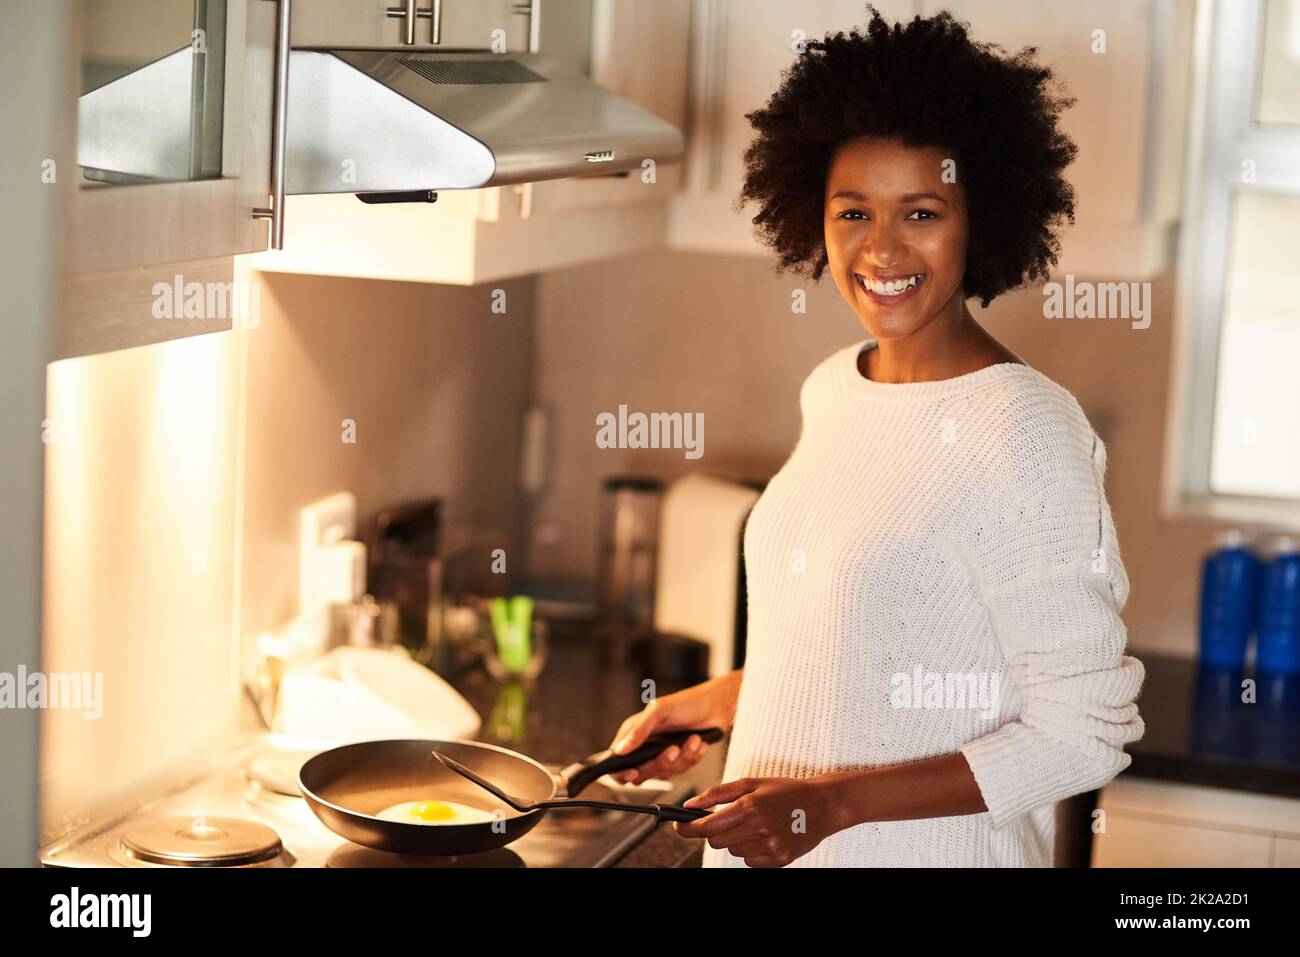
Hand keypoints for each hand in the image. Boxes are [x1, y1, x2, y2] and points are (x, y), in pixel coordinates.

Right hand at [607, 676, 737, 783]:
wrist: (716, 706)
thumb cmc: (686, 702)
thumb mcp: (659, 711)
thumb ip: (638, 730)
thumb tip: (619, 750)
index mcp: (634, 733)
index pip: (617, 761)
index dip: (621, 772)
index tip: (633, 771)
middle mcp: (646, 747)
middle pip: (642, 774)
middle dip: (661, 763)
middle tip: (672, 748)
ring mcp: (662, 755)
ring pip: (665, 774)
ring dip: (681, 758)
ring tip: (691, 739)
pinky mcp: (679, 761)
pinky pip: (682, 771)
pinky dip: (692, 757)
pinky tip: (697, 743)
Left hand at [673, 776, 844, 867]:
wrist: (823, 805)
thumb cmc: (786, 791)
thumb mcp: (751, 783)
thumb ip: (718, 793)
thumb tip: (690, 804)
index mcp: (750, 806)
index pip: (707, 826)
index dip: (688, 828)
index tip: (679, 826)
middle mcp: (759, 828)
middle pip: (716, 842)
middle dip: (713, 832)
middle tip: (724, 820)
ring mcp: (770, 847)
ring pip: (732, 851)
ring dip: (734, 840)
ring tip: (753, 824)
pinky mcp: (778, 861)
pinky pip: (749, 861)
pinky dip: (750, 850)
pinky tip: (764, 835)